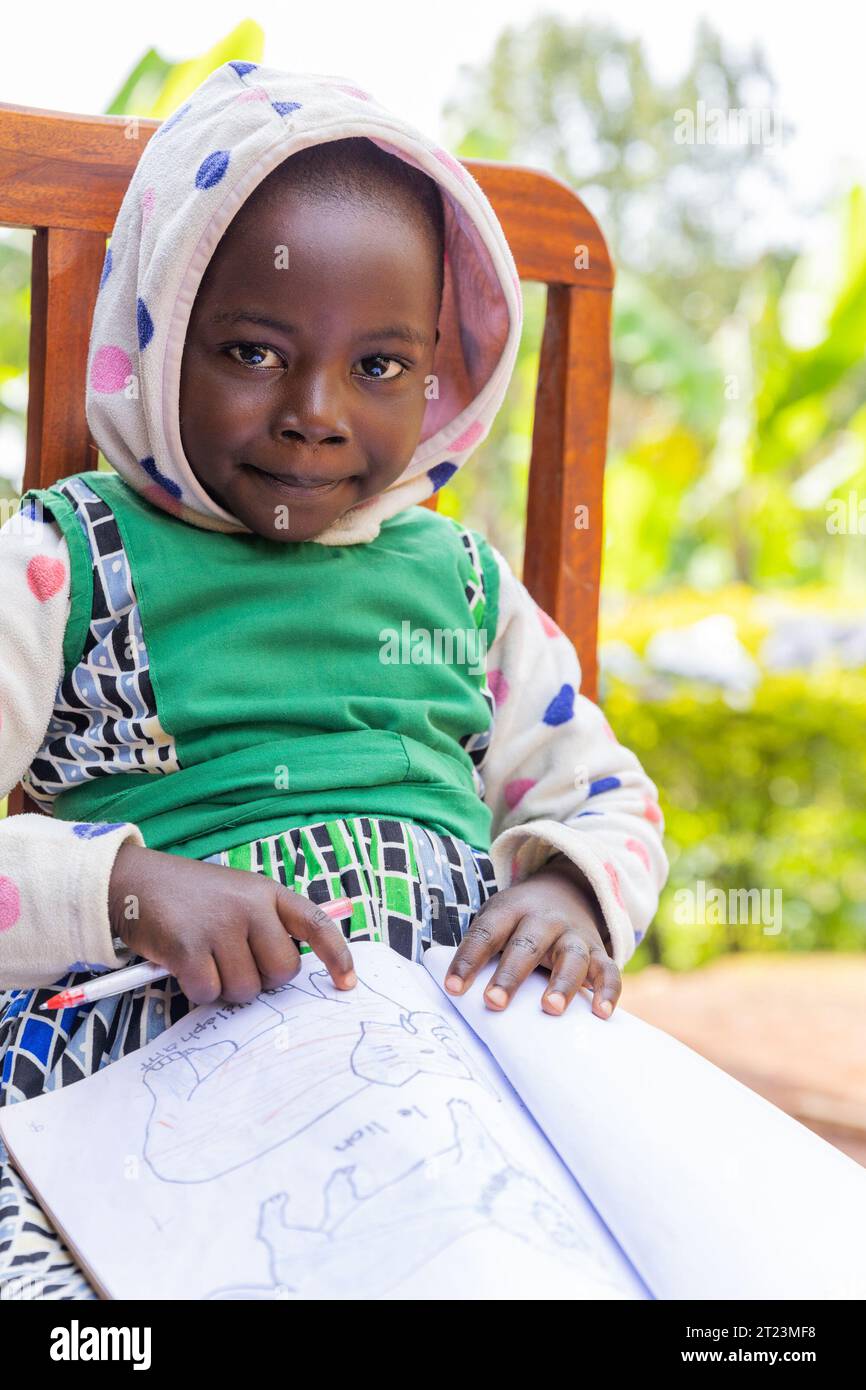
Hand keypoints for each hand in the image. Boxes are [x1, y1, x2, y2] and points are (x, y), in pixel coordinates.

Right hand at [109, 843, 355, 1005]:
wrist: (134, 882)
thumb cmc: (192, 898)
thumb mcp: (238, 895)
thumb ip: (267, 926)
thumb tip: (286, 975)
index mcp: (268, 893)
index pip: (315, 924)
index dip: (337, 955)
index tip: (347, 983)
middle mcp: (250, 906)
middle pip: (282, 972)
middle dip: (261, 980)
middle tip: (234, 964)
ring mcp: (220, 925)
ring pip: (246, 989)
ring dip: (225, 987)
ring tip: (206, 959)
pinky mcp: (188, 946)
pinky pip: (209, 993)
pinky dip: (197, 989)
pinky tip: (184, 964)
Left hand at [443, 852, 620, 1018]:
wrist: (564, 891)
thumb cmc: (518, 921)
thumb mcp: (497, 919)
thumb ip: (482, 949)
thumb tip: (456, 993)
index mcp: (511, 910)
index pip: (486, 933)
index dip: (468, 960)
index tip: (453, 988)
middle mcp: (544, 920)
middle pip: (527, 945)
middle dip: (510, 975)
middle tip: (494, 1002)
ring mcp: (573, 935)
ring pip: (571, 957)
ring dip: (561, 983)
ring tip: (549, 1008)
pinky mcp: (598, 951)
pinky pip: (608, 970)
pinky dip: (608, 990)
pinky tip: (601, 1013)